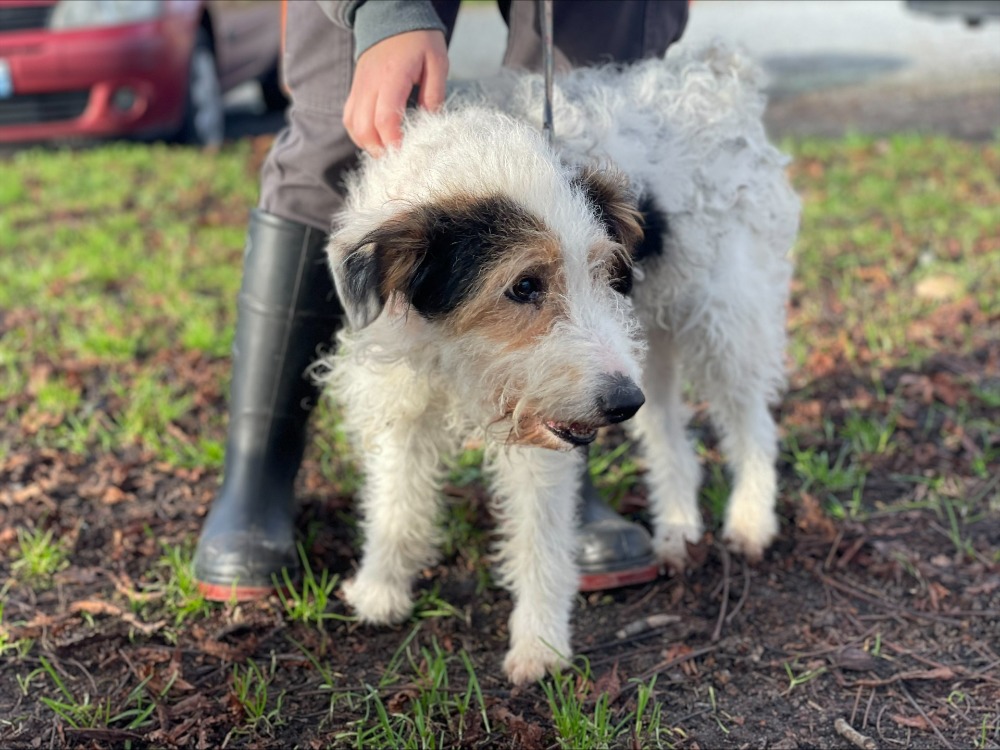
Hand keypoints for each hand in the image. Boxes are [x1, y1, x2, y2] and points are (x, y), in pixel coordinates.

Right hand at [343, 29, 447, 155]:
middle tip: (396, 158)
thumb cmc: (418, 40)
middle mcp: (370, 84)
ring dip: (367, 143)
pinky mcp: (356, 89)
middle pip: (364, 127)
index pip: (385, 118)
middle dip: (379, 148)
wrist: (389, 17)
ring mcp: (359, 87)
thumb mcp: (437, 62)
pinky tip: (374, 139)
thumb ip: (434, 94)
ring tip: (386, 151)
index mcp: (392, 77)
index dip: (393, 141)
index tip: (405, 153)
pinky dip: (359, 133)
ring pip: (353, 125)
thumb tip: (430, 123)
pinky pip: (349, 117)